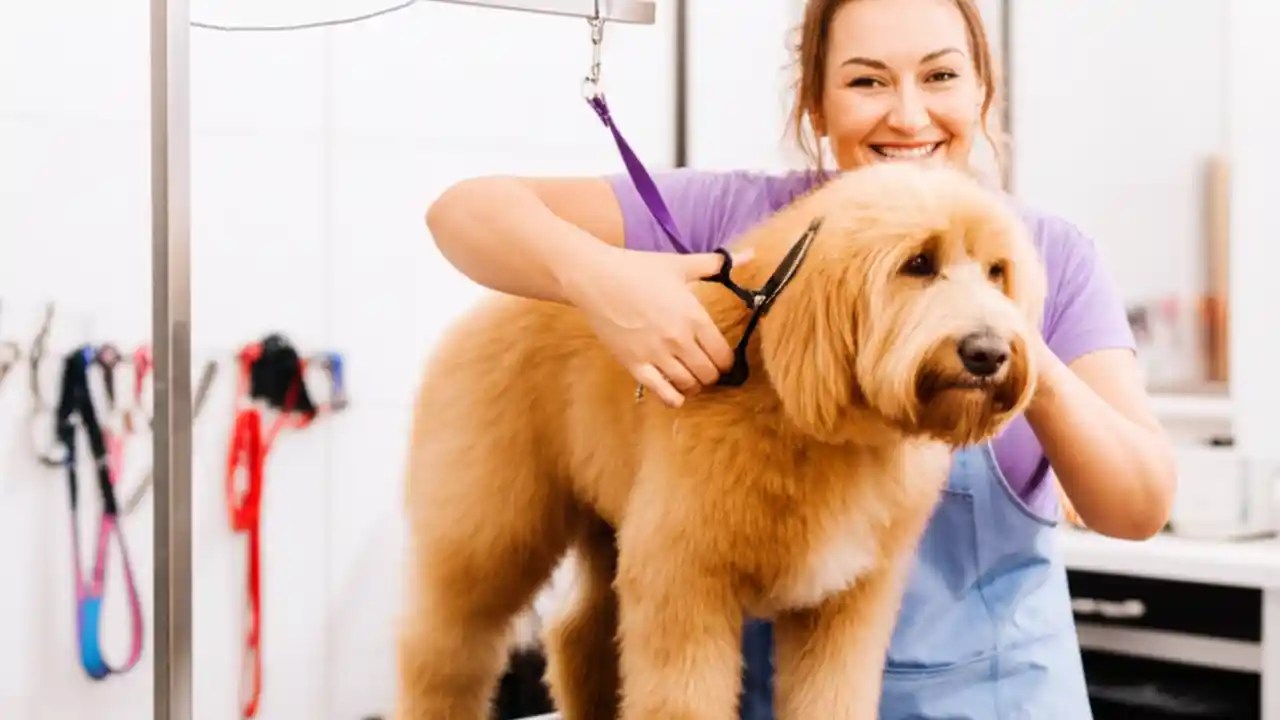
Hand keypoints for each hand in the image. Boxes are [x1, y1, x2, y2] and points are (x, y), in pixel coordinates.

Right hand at [561, 242, 753, 407]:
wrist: (595, 278)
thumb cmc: (638, 268)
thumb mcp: (679, 264)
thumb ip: (716, 263)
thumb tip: (751, 253)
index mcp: (694, 316)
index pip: (723, 355)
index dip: (726, 362)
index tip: (722, 360)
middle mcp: (678, 339)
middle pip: (709, 374)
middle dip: (711, 375)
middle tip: (705, 369)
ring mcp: (656, 354)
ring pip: (688, 385)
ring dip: (693, 385)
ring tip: (690, 378)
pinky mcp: (634, 364)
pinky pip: (662, 393)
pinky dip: (673, 398)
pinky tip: (674, 393)